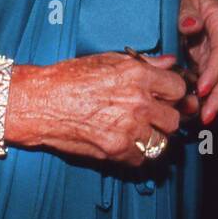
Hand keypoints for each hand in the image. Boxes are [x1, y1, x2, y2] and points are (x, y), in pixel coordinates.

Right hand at [8, 52, 190, 165]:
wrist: (39, 103)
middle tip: (154, 115)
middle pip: (174, 118)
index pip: (178, 88)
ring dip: (154, 137)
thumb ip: (144, 62)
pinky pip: (143, 158)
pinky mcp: (116, 151)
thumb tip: (169, 62)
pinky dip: (138, 153)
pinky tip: (127, 142)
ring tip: (141, 130)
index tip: (167, 96)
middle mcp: (138, 103)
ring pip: (162, 141)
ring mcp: (128, 129)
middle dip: (166, 116)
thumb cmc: (69, 78)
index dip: (173, 92)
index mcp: (137, 76)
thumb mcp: (108, 60)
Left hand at [179, 0, 217, 123]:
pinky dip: (201, 93)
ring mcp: (216, 49)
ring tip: (199, 118)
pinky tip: (193, 109)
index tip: (201, 89)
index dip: (214, 71)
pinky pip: (207, 77)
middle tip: (205, 116)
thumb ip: (187, 11)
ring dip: (211, 98)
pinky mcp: (207, 57)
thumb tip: (191, 26)